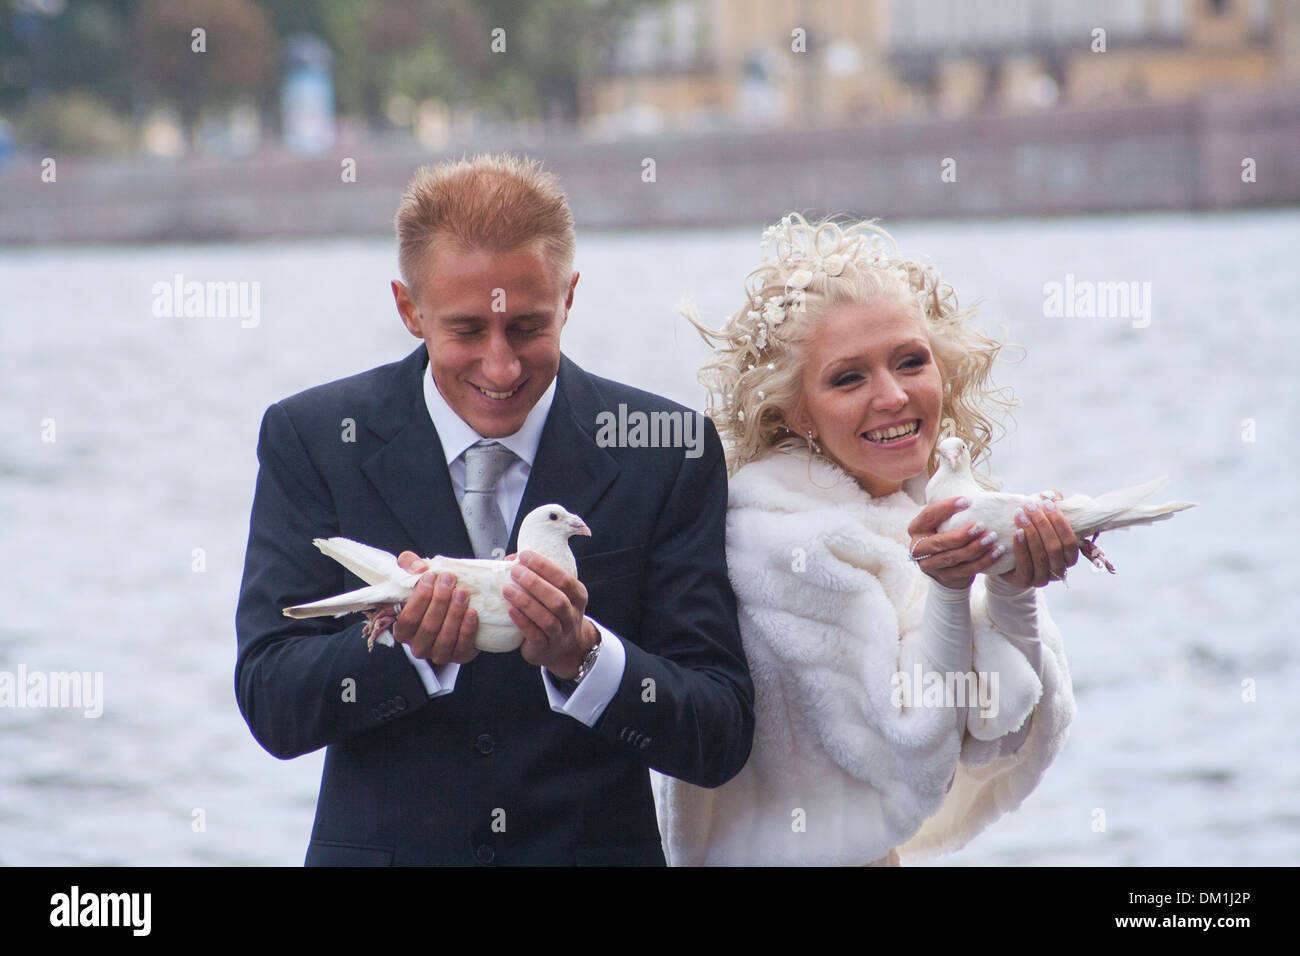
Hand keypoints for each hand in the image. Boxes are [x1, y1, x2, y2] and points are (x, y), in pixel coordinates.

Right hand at [391, 551, 479, 665]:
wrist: (456, 609)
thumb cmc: (432, 593)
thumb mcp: (418, 576)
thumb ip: (410, 564)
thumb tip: (419, 567)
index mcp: (403, 630)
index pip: (408, 618)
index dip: (420, 598)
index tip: (431, 577)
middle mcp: (418, 646)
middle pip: (428, 627)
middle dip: (440, 601)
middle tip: (450, 580)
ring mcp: (438, 654)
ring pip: (445, 638)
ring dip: (454, 613)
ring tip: (462, 593)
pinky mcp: (459, 657)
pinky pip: (462, 647)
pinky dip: (467, 629)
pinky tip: (472, 613)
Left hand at [504, 550, 595, 678]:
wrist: (563, 648)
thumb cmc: (553, 612)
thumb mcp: (555, 593)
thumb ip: (538, 575)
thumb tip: (511, 558)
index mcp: (577, 596)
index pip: (565, 579)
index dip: (545, 566)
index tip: (525, 556)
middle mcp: (572, 615)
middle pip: (558, 599)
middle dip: (535, 583)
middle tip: (515, 571)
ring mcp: (561, 633)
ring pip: (547, 619)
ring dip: (526, 602)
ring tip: (507, 590)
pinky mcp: (545, 647)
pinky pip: (535, 635)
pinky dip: (523, 621)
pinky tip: (510, 610)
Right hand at [907, 496, 1004, 589]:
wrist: (948, 564)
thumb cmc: (949, 530)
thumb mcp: (946, 515)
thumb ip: (950, 493)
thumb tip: (954, 452)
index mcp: (916, 527)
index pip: (929, 515)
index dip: (947, 508)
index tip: (968, 500)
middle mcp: (918, 547)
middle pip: (939, 541)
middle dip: (961, 534)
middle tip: (982, 526)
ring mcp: (929, 565)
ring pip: (952, 557)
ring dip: (974, 548)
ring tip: (993, 539)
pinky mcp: (944, 577)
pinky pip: (964, 570)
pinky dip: (982, 562)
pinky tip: (997, 553)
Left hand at [996, 489, 1079, 588]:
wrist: (1006, 558)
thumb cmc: (1029, 535)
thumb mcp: (1041, 520)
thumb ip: (1050, 506)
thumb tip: (1052, 495)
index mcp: (1068, 557)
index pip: (1070, 542)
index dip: (1060, 522)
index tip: (1047, 503)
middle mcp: (1058, 570)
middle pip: (1055, 548)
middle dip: (1043, 524)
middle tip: (1029, 506)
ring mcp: (1041, 578)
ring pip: (1041, 556)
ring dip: (1031, 533)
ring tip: (1019, 515)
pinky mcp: (1024, 581)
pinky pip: (1025, 565)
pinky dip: (1021, 548)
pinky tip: (1017, 533)